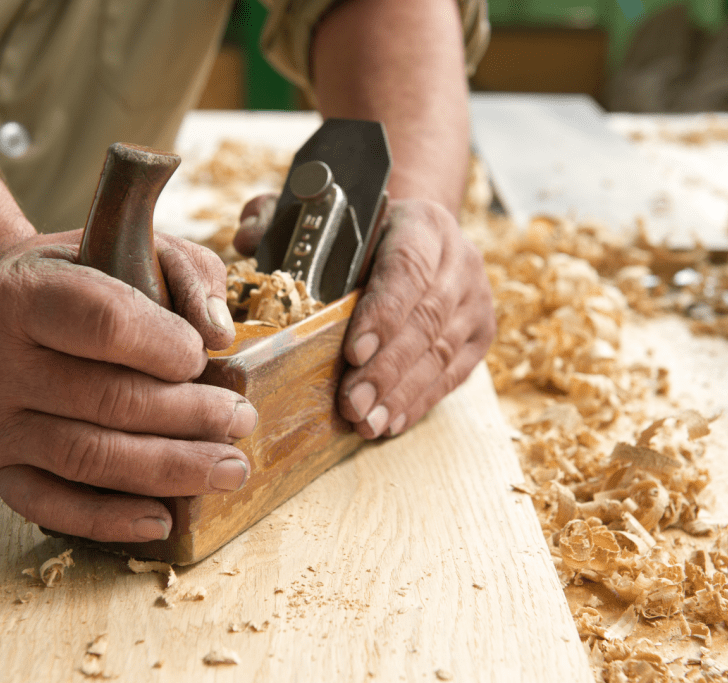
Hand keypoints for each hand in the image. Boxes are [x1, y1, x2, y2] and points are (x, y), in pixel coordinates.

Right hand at [0, 230, 256, 542]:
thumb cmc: (83, 280)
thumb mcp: (135, 252)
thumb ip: (187, 276)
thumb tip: (219, 333)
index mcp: (24, 293)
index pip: (105, 324)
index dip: (167, 346)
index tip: (204, 356)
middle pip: (108, 399)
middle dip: (190, 416)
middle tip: (241, 421)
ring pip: (88, 457)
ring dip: (170, 469)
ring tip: (229, 468)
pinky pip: (51, 505)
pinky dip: (110, 520)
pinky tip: (162, 518)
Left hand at [237, 196, 494, 438]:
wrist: (420, 239)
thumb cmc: (361, 233)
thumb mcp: (322, 215)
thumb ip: (280, 218)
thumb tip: (247, 237)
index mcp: (424, 224)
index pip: (408, 270)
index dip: (383, 314)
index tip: (352, 352)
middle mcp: (460, 261)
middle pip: (426, 320)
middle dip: (387, 369)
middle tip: (352, 404)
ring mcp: (475, 301)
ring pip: (441, 353)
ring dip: (402, 394)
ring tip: (366, 423)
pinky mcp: (480, 335)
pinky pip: (452, 375)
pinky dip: (419, 402)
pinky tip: (390, 422)